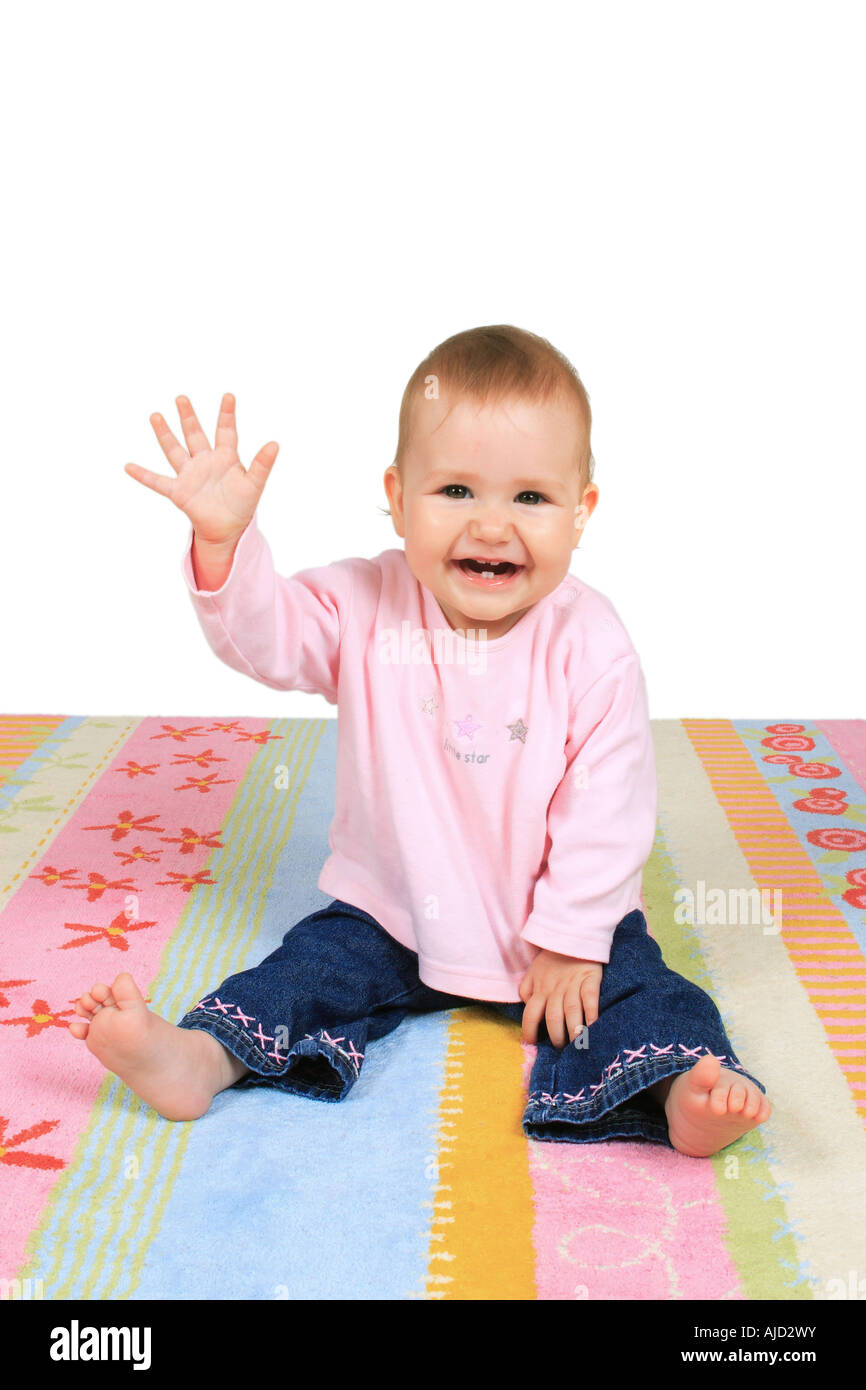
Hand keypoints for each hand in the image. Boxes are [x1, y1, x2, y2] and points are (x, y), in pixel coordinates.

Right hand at [124, 393, 278, 547]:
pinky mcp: (179, 492)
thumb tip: (275, 444)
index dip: (227, 414)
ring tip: (155, 415)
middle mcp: (205, 461)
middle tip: (181, 397)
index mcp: (226, 457)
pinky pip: (157, 482)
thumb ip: (262, 464)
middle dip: (188, 416)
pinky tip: (128, 466)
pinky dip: (143, 475)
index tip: (229, 396)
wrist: (228, 530)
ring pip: (174, 450)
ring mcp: (190, 475)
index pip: (226, 431)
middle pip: (195, 434)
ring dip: (165, 434)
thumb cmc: (242, 506)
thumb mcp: (255, 484)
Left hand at [518, 948, 602, 1048]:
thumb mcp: (533, 971)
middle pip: (553, 1018)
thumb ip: (527, 989)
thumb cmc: (552, 958)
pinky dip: (592, 1014)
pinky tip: (594, 1027)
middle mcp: (555, 990)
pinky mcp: (590, 980)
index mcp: (539, 989)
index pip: (530, 1014)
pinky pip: (591, 999)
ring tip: (577, 1045)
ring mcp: (573, 985)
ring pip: (571, 1013)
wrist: (572, 936)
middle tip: (561, 1048)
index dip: (529, 1031)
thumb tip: (525, 1006)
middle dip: (556, 1037)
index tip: (531, 1044)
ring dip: (573, 1031)